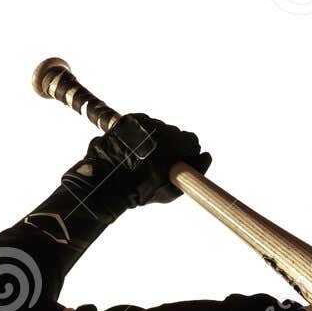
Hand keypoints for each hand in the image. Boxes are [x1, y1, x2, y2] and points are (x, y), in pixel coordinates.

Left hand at [63, 112, 211, 218]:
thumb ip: (194, 172)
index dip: (188, 152)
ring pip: (158, 128)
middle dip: (171, 145)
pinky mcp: (127, 119)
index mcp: (171, 145)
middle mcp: (158, 130)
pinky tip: (135, 148)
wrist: (105, 183)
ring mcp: (141, 123)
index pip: (191, 140)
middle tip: (160, 161)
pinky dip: (142, 134)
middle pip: (174, 132)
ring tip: (144, 156)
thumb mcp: (170, 189)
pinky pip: (142, 124)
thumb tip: (206, 156)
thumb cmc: (139, 191)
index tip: (181, 161)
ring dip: (156, 139)